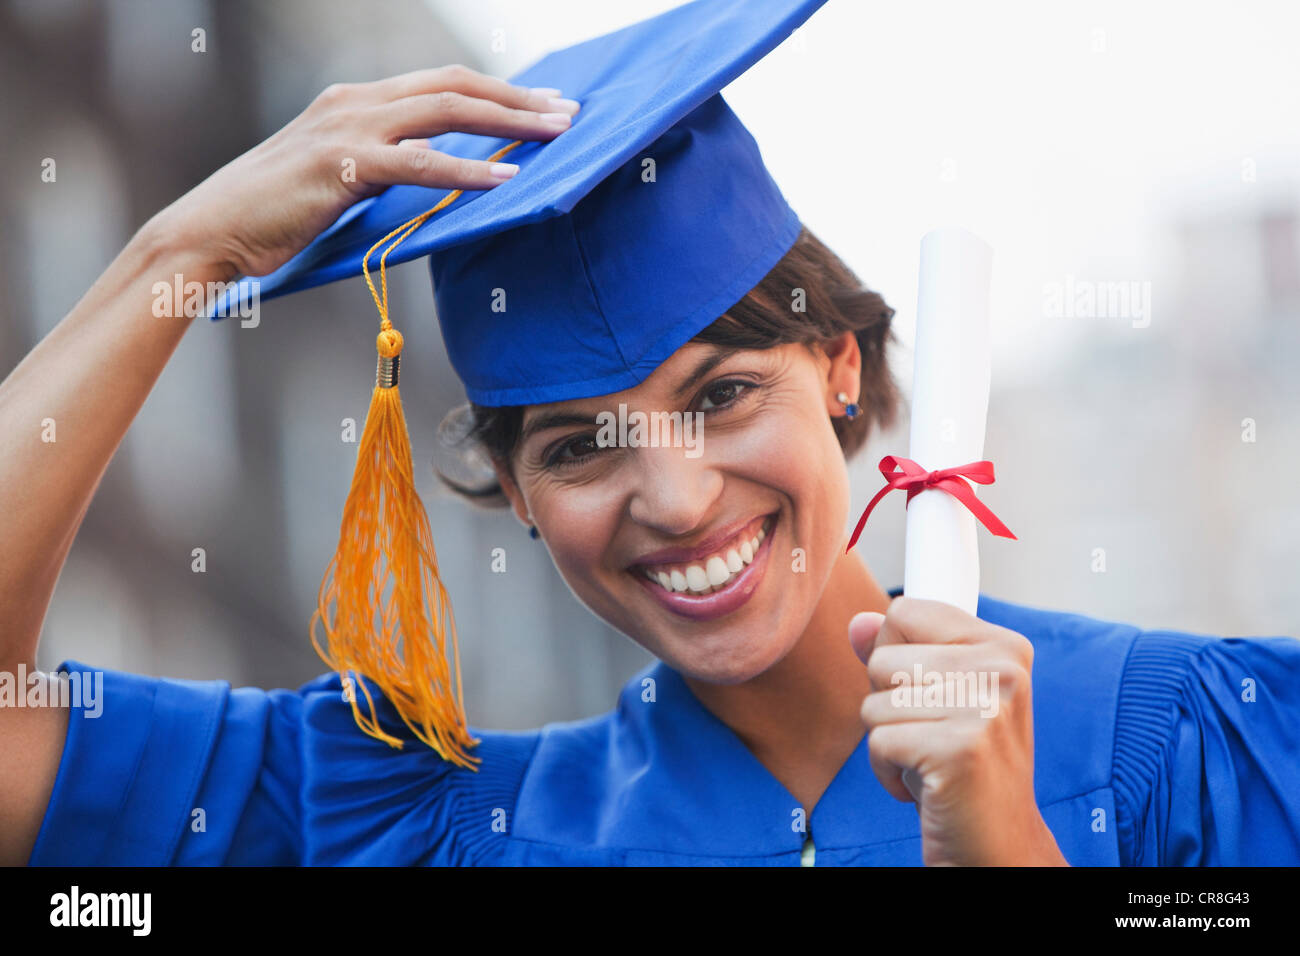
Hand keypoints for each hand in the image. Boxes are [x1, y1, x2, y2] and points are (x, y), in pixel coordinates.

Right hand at [150, 65, 578, 280]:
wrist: (209, 233)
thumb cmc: (274, 218)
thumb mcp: (338, 183)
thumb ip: (383, 171)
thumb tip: (436, 182)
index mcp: (355, 103)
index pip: (440, 83)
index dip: (496, 91)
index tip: (542, 105)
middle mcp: (354, 103)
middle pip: (453, 85)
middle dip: (516, 97)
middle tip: (568, 112)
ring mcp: (347, 129)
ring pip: (443, 111)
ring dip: (506, 121)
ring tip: (554, 135)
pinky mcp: (341, 167)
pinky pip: (418, 162)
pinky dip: (466, 170)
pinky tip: (505, 179)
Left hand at [849, 596, 1067, 865]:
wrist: (998, 846)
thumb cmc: (963, 771)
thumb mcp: (934, 701)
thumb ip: (898, 655)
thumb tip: (856, 622)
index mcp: (1004, 647)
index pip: (904, 611)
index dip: (895, 656)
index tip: (930, 695)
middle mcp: (1003, 670)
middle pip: (882, 657)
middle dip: (888, 704)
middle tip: (931, 738)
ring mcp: (986, 709)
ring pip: (874, 702)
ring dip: (888, 741)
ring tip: (929, 762)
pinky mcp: (960, 750)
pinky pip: (877, 742)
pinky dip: (886, 772)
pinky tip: (925, 787)